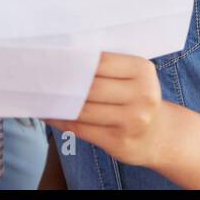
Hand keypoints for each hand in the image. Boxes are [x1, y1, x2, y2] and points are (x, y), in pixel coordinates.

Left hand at [45, 52, 167, 167]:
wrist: (160, 136)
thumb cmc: (137, 99)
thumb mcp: (133, 78)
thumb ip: (107, 68)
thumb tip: (64, 60)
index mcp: (142, 71)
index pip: (101, 61)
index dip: (75, 60)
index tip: (52, 56)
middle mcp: (141, 95)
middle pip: (90, 87)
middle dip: (63, 82)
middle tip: (39, 75)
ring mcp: (132, 121)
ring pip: (82, 109)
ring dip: (57, 103)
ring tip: (39, 95)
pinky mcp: (118, 142)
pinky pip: (80, 129)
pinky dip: (60, 120)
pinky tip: (49, 113)